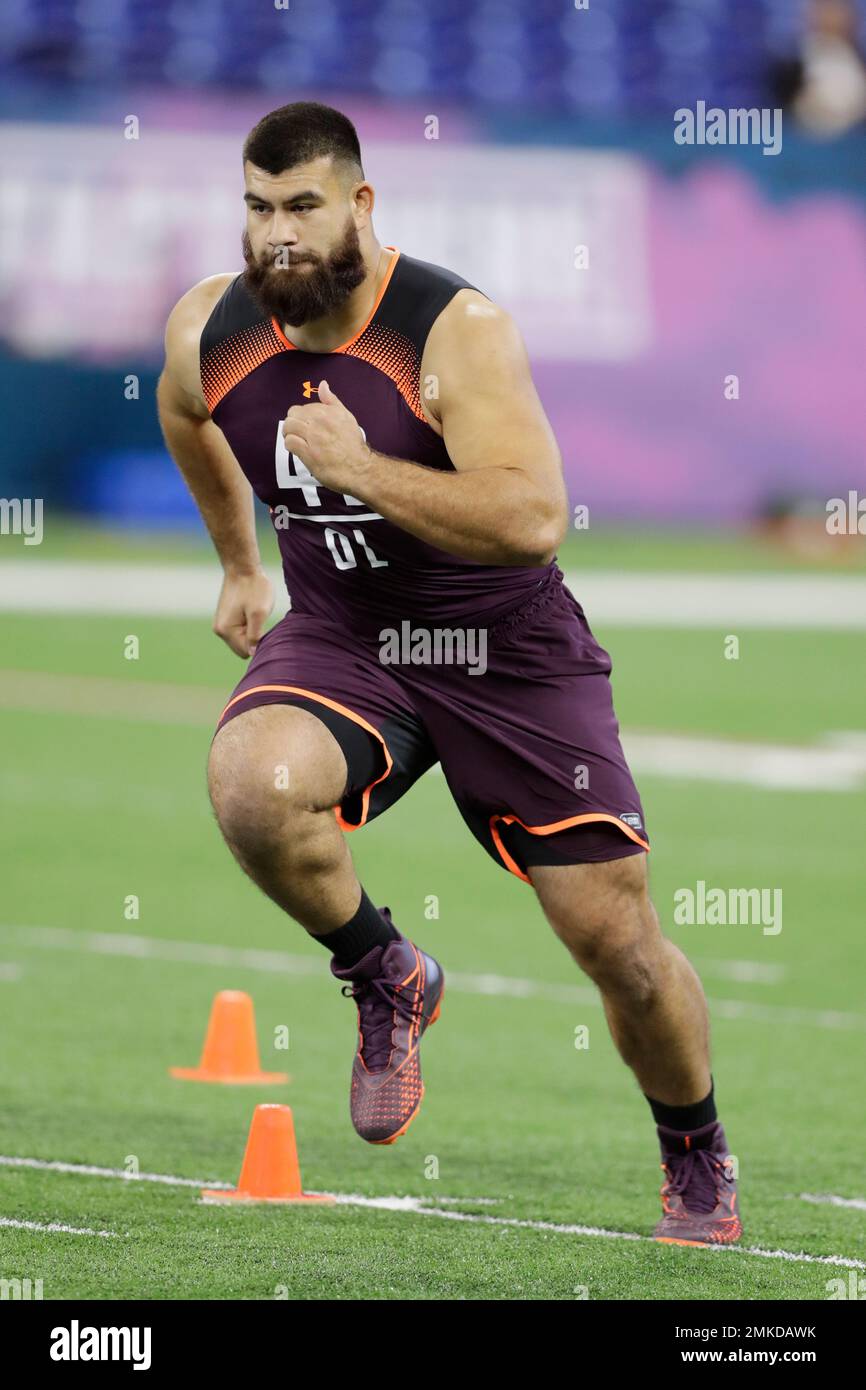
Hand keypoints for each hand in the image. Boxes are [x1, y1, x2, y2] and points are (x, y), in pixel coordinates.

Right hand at [213, 566, 273, 657]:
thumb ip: (255, 635)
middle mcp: (219, 630)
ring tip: (255, 614)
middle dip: (254, 638)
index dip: (259, 643)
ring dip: (252, 631)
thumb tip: (254, 654)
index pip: (246, 652)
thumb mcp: (259, 613)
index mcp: (226, 630)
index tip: (265, 627)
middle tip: (260, 619)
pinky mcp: (226, 618)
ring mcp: (221, 624)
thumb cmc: (254, 588)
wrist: (242, 567)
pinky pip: (239, 632)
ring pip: (242, 640)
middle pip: (242, 648)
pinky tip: (252, 612)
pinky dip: (248, 626)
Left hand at [281, 379, 369, 493]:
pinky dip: (290, 446)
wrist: (359, 467)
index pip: (302, 407)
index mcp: (327, 411)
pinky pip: (289, 442)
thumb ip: (332, 401)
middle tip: (299, 433)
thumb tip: (323, 385)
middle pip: (292, 415)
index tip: (307, 426)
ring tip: (297, 441)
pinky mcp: (308, 452)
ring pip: (288, 427)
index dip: (302, 417)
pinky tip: (298, 450)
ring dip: (290, 434)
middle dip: (293, 424)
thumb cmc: (353, 444)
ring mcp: (313, 437)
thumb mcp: (346, 417)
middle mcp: (319, 421)